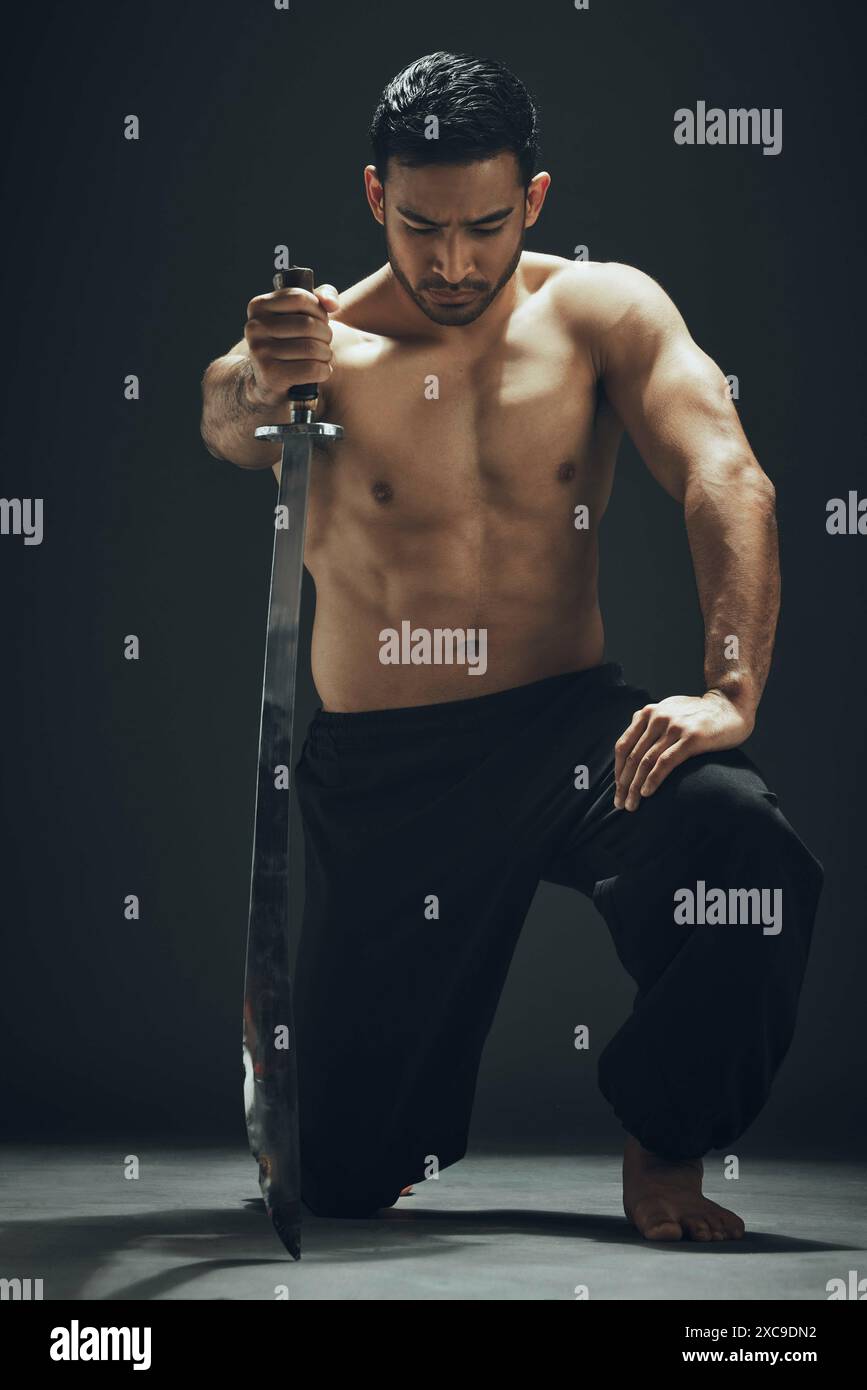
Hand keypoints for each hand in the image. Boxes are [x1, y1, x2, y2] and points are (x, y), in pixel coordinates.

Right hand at [244, 282, 339, 403]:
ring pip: (312, 348)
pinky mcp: (271, 375)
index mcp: (258, 306)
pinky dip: (324, 371)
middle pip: (308, 324)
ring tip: (322, 357)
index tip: (319, 322)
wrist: (267, 382)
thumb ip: (319, 298)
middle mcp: (254, 327)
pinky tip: (320, 371)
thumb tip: (332, 304)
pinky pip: (312, 369)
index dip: (318, 310)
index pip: (300, 298)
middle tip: (324, 343)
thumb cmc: (289, 342)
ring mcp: (260, 352)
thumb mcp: (299, 314)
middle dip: (325, 334)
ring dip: (326, 354)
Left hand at [613, 691, 753, 810]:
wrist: (731, 705)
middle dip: (623, 784)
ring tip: (631, 805)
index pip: (623, 746)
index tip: (616, 789)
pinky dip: (653, 779)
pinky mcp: (691, 738)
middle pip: (632, 757)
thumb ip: (650, 724)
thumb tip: (632, 747)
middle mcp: (657, 718)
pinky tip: (647, 793)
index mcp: (648, 713)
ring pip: (646, 762)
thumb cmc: (699, 714)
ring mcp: (674, 727)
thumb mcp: (669, 711)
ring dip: (635, 787)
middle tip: (619, 804)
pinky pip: (665, 762)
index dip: (617, 770)